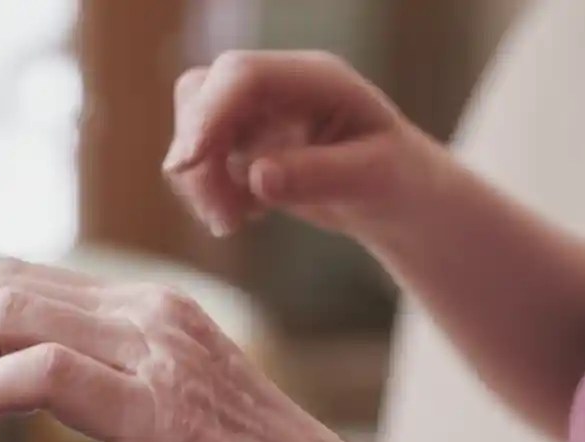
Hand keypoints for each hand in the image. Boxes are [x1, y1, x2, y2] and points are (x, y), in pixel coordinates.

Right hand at [164, 50, 440, 238]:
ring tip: (235, 223)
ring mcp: (255, 112)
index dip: (208, 114)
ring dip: (199, 182)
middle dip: (198, 159)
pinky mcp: (241, 141)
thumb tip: (258, 177)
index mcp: (315, 79)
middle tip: (224, 220)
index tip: (187, 165)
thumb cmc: (397, 181)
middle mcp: (277, 87)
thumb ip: (318, 176)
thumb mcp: (372, 181)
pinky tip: (246, 214)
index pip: (242, 75)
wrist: (394, 197)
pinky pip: (198, 159)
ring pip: (191, 128)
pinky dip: (207, 192)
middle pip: (201, 95)